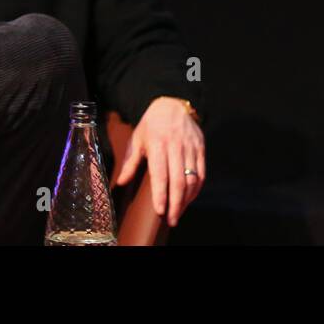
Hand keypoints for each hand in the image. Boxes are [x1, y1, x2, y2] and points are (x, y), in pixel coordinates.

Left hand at [112, 97, 205, 227]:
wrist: (173, 104)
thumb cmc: (151, 124)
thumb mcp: (137, 139)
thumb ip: (130, 162)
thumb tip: (121, 182)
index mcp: (158, 144)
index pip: (160, 174)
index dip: (161, 194)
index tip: (160, 210)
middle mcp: (176, 146)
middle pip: (179, 180)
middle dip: (176, 203)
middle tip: (172, 219)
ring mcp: (191, 147)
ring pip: (192, 178)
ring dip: (187, 199)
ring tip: (180, 212)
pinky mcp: (201, 148)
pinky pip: (202, 172)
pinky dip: (197, 188)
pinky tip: (190, 198)